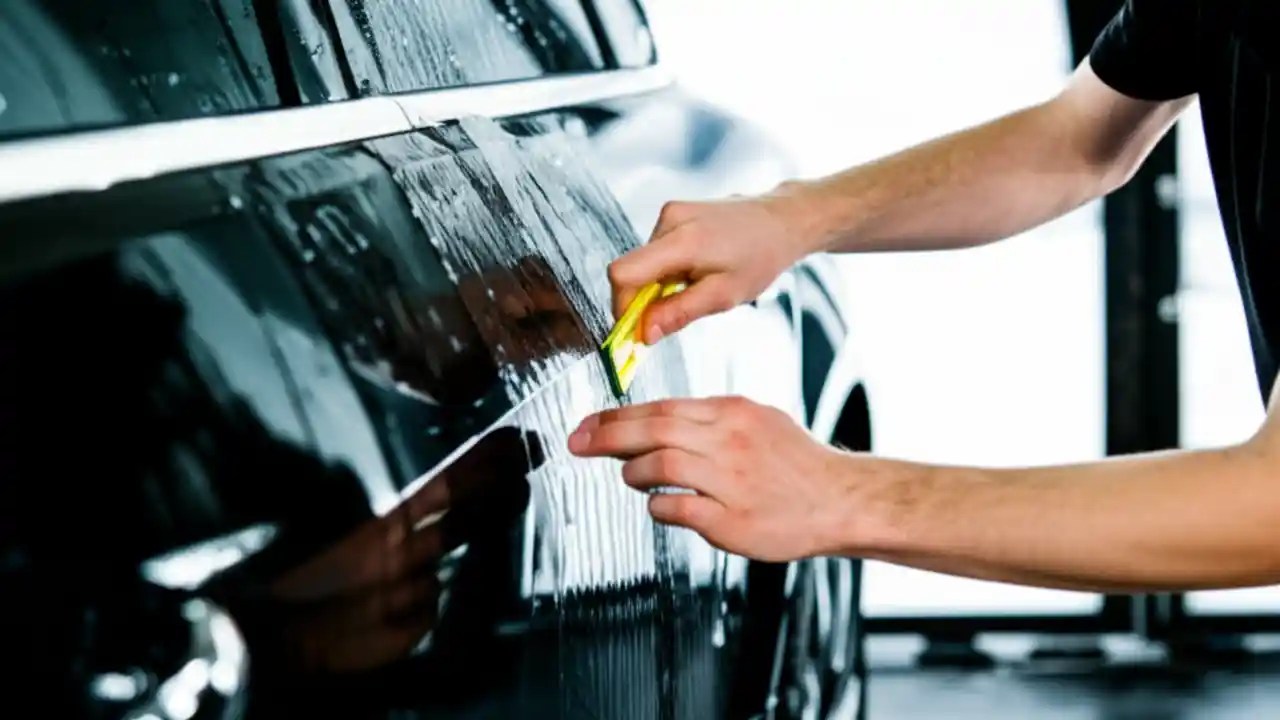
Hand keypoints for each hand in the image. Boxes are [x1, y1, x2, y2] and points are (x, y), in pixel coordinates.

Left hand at [567, 396, 851, 562]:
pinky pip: (677, 508)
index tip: (588, 424)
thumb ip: (709, 421)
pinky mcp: (731, 520)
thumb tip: (657, 423)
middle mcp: (730, 441)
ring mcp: (731, 481)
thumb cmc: (796, 465)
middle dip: (607, 436)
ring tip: (631, 477)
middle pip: (654, 429)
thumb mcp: (757, 421)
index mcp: (733, 413)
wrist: (840, 500)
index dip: (617, 416)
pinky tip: (660, 504)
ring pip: (661, 464)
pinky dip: (658, 505)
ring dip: (634, 471)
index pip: (662, 407)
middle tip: (578, 442)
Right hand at [609, 188, 816, 343]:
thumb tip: (644, 333)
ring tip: (695, 286)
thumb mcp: (723, 296)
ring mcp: (671, 213)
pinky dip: (666, 270)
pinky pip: (655, 251)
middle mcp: (670, 219)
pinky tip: (695, 271)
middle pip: (631, 269)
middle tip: (672, 315)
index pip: (624, 273)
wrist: (780, 221)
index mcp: (682, 241)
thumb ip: (679, 313)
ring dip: (658, 284)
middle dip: (643, 299)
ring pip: (643, 262)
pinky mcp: (674, 213)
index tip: (636, 328)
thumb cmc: (760, 258)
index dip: (622, 306)